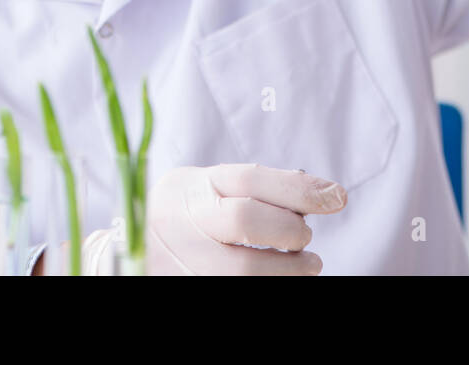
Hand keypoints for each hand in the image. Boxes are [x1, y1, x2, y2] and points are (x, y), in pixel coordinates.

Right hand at [81, 163, 346, 274]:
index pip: (248, 179)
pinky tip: (284, 279)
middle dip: (289, 229)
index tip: (337, 197)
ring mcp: (179, 262)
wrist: (132, 253)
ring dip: (289, 269)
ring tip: (306, 265)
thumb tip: (324, 193)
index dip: (297, 188)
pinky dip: (270, 285)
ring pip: (244, 270)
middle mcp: (178, 222)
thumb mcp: (209, 189)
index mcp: (188, 188)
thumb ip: (257, 187)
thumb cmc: (187, 216)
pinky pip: (235, 289)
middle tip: (305, 238)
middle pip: (245, 220)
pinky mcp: (185, 288)